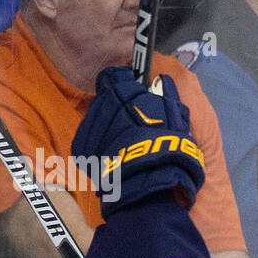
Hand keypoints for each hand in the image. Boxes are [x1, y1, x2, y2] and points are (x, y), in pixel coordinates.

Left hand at [73, 66, 204, 216]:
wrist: (146, 182)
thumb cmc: (166, 145)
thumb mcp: (176, 116)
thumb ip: (167, 94)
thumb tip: (162, 80)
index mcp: (121, 93)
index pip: (115, 75)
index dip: (125, 81)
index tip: (134, 90)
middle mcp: (100, 105)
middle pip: (105, 97)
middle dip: (117, 104)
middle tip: (134, 119)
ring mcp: (88, 127)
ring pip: (97, 117)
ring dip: (109, 123)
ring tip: (126, 140)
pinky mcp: (82, 148)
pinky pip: (91, 137)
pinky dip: (102, 142)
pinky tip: (115, 152)